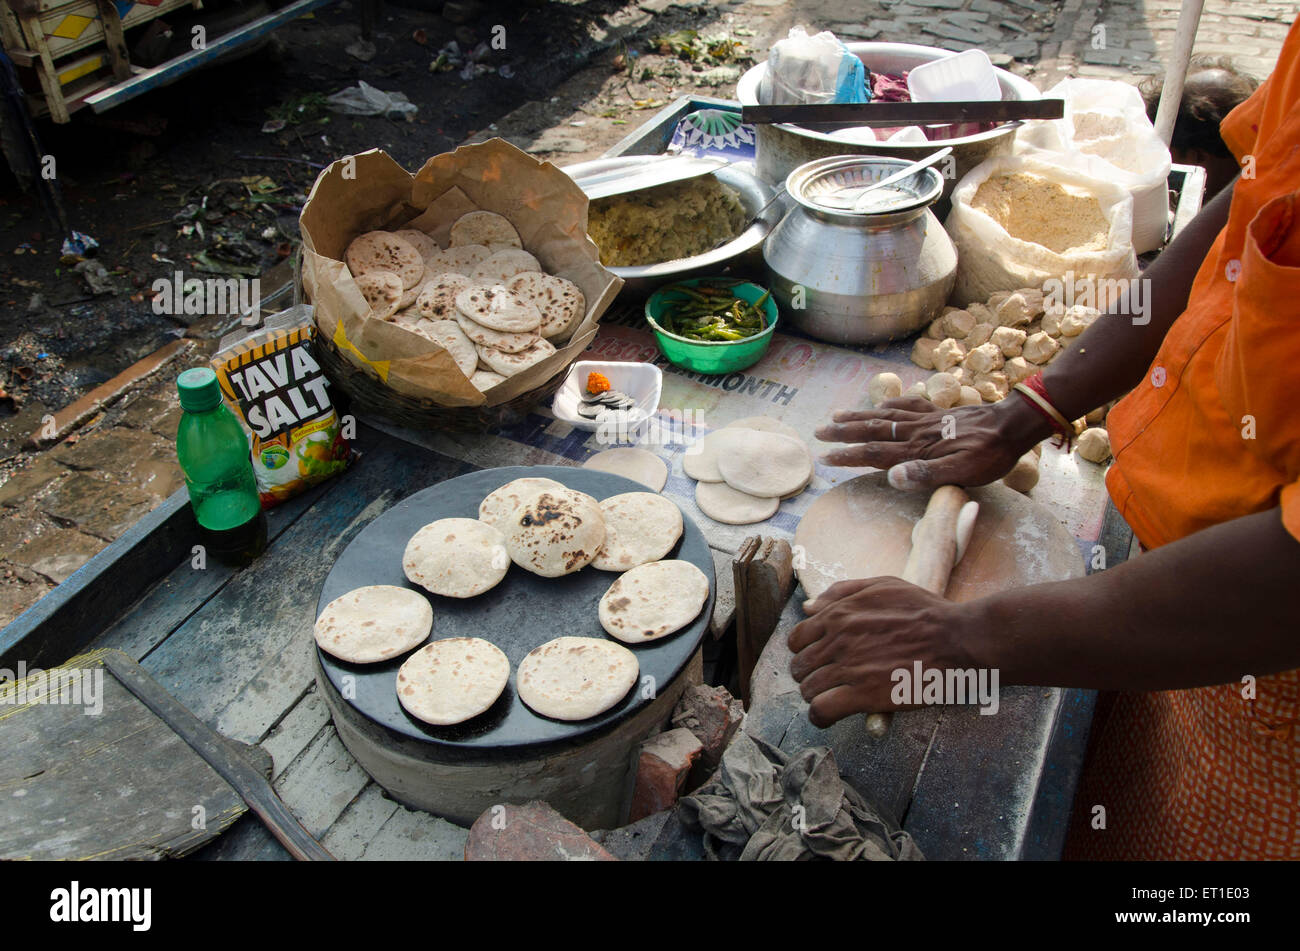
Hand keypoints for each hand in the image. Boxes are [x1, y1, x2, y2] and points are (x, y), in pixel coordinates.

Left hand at [787, 577, 979, 727]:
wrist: (957, 639)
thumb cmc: (925, 611)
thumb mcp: (883, 586)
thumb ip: (841, 593)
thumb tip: (808, 607)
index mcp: (839, 614)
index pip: (797, 639)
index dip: (806, 651)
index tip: (820, 659)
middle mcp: (838, 640)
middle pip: (800, 666)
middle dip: (810, 675)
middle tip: (828, 681)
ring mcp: (849, 668)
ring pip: (808, 689)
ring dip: (816, 696)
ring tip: (833, 697)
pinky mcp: (864, 695)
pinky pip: (822, 710)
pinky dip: (820, 716)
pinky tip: (829, 716)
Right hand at [815, 395, 1049, 491]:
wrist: (1013, 425)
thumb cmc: (990, 455)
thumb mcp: (963, 473)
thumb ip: (926, 475)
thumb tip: (892, 478)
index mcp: (918, 450)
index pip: (875, 453)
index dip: (848, 456)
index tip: (825, 458)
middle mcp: (916, 432)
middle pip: (872, 431)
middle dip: (843, 432)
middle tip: (819, 432)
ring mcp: (926, 419)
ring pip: (884, 415)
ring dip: (858, 416)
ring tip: (836, 414)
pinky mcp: (939, 411)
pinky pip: (908, 404)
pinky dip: (890, 403)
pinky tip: (881, 403)